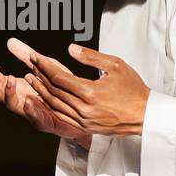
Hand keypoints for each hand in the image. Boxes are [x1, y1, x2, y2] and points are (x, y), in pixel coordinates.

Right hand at [0, 46, 91, 147]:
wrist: (81, 109)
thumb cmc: (60, 87)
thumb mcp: (43, 68)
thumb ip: (26, 56)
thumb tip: (10, 41)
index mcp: (20, 89)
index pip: (0, 83)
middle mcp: (22, 102)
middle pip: (1, 96)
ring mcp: (32, 113)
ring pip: (15, 107)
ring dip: (11, 94)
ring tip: (11, 80)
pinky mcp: (47, 123)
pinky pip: (36, 119)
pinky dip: (31, 111)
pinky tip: (29, 100)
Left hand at [13, 38, 149, 137]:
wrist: (145, 115)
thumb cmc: (133, 88)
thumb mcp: (115, 65)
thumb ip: (91, 56)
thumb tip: (70, 48)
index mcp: (90, 92)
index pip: (59, 77)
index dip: (44, 66)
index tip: (35, 57)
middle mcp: (83, 108)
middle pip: (53, 90)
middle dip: (39, 75)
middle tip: (30, 64)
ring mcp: (83, 120)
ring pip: (54, 104)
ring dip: (40, 91)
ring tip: (31, 79)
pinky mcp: (84, 128)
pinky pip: (61, 116)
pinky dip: (50, 106)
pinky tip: (43, 97)